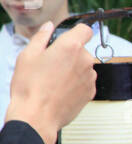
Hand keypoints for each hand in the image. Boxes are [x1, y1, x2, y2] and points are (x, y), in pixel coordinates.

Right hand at [4, 21, 95, 143]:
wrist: (36, 117)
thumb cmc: (30, 87)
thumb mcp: (28, 55)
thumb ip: (41, 37)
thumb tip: (48, 27)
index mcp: (71, 46)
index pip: (85, 29)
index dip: (77, 32)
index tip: (69, 37)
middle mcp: (85, 60)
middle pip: (82, 50)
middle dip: (69, 54)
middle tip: (50, 65)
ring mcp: (90, 78)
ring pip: (83, 67)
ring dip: (72, 70)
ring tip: (53, 81)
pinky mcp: (90, 93)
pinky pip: (84, 82)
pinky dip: (75, 84)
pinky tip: (59, 91)